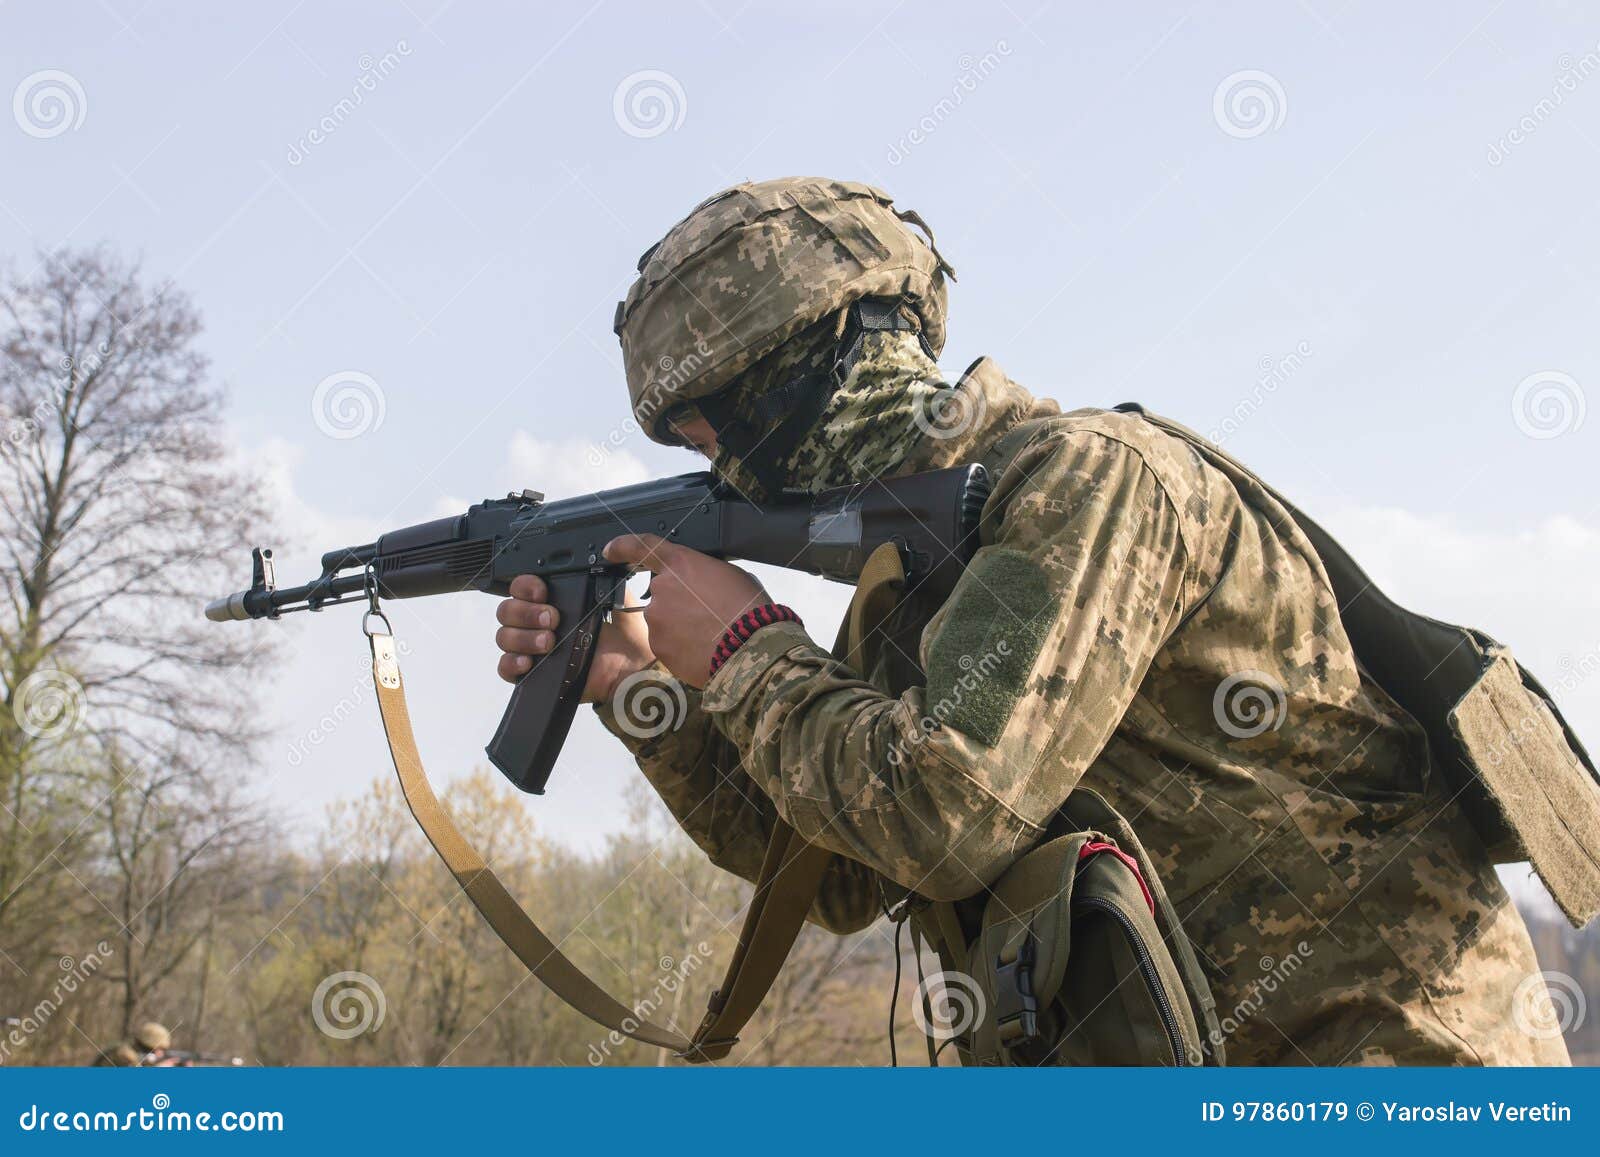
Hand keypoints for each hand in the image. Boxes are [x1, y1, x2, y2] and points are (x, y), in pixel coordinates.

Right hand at [494, 574, 652, 702]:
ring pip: (504, 636)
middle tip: (552, 619)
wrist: (630, 671)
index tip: (542, 592)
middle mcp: (537, 623)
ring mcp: (532, 647)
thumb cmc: (624, 639)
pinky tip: (529, 661)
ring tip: (549, 642)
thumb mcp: (616, 600)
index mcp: (553, 601)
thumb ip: (601, 580)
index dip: (526, 586)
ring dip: (523, 637)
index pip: (522, 586)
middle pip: (507, 610)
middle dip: (526, 612)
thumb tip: (596, 562)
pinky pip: (505, 666)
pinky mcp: (532, 673)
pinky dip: (512, 662)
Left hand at [603, 534, 767, 687]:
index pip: (642, 547)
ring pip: (663, 621)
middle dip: (679, 603)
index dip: (623, 547)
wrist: (750, 649)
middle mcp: (662, 589)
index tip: (610, 550)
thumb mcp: (730, 575)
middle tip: (707, 614)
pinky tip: (703, 648)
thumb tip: (700, 584)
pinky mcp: (658, 647)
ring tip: (710, 634)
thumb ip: (704, 574)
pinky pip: (666, 644)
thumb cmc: (748, 610)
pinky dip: (681, 647)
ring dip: (681, 627)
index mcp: (680, 565)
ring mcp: (657, 620)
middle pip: (662, 594)